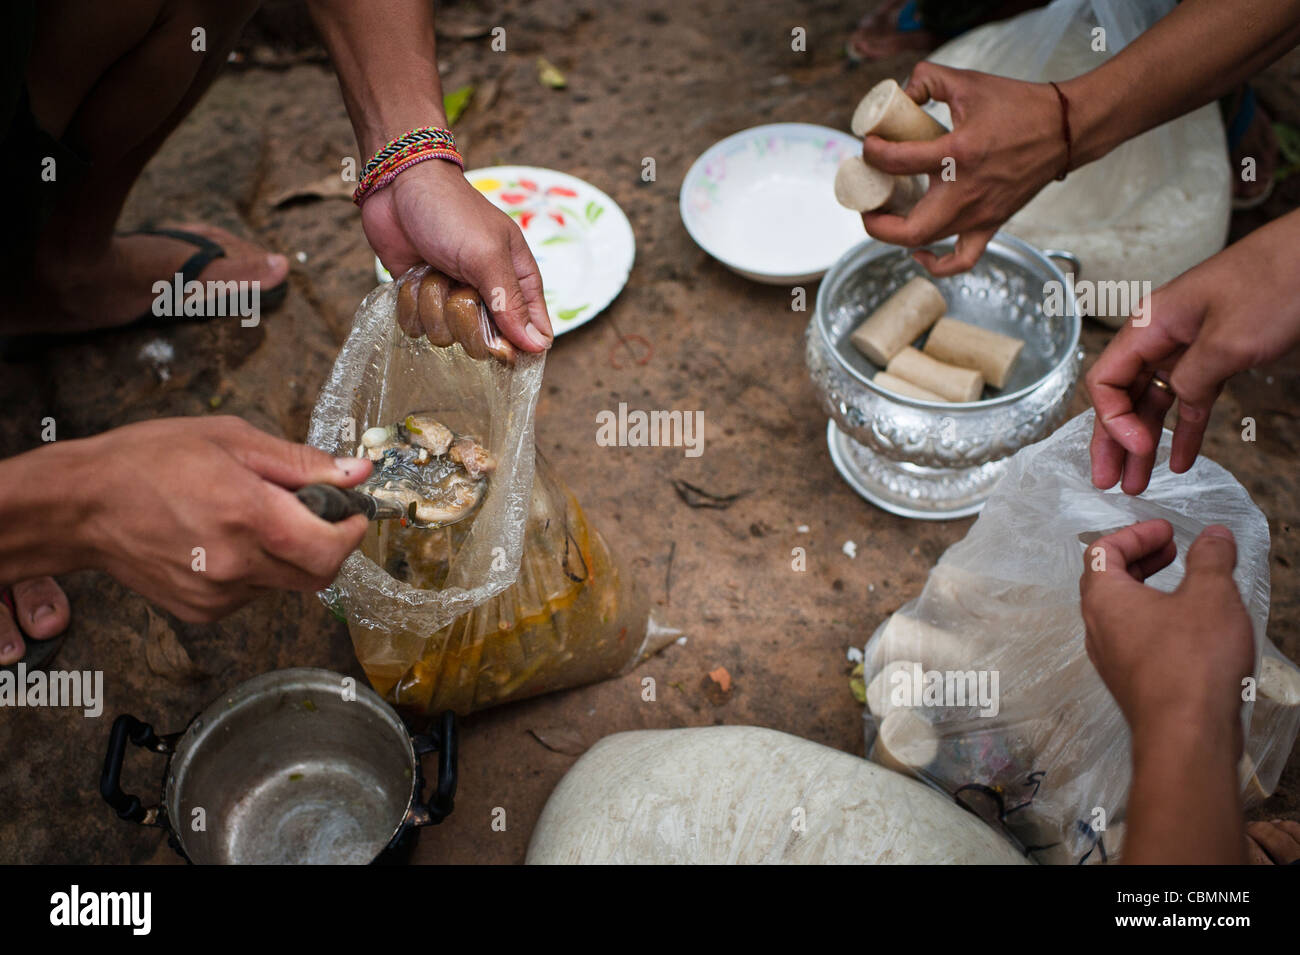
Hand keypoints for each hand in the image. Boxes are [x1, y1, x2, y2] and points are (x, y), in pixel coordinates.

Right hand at [78, 416, 371, 621]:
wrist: (81, 505)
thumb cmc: (148, 462)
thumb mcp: (231, 439)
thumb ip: (301, 462)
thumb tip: (356, 471)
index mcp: (249, 516)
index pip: (331, 548)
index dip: (353, 531)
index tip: (353, 511)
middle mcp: (237, 564)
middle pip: (318, 575)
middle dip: (329, 545)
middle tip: (316, 514)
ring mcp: (218, 594)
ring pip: (286, 584)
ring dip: (289, 555)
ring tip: (252, 518)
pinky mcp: (202, 610)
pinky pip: (253, 594)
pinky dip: (257, 570)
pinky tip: (226, 539)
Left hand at [361, 158, 552, 351]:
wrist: (398, 186)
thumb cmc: (451, 212)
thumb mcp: (487, 255)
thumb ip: (510, 303)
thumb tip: (538, 347)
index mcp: (517, 281)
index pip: (532, 334)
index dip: (515, 345)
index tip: (497, 345)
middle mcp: (488, 295)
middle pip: (484, 342)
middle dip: (464, 316)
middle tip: (457, 284)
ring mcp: (453, 298)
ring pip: (446, 336)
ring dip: (432, 302)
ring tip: (432, 269)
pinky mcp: (423, 300)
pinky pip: (417, 326)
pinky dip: (411, 301)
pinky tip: (414, 274)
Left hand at [860, 63, 1066, 275]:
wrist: (1064, 129)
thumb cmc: (1018, 105)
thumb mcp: (968, 82)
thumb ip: (927, 78)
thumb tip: (899, 94)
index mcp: (958, 154)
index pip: (898, 162)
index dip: (873, 154)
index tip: (868, 145)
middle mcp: (966, 192)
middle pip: (908, 228)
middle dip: (876, 220)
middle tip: (865, 200)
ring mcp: (980, 214)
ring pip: (928, 243)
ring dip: (896, 236)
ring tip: (883, 217)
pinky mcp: (991, 224)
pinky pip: (961, 259)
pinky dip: (937, 263)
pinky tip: (919, 252)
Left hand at [1079, 520, 1252, 736]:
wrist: (1186, 734)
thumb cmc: (1191, 663)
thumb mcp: (1211, 595)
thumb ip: (1211, 559)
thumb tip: (1213, 535)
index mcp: (1104, 599)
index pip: (1103, 550)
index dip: (1135, 534)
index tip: (1166, 531)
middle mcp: (1097, 627)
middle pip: (1107, 579)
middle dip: (1140, 558)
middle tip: (1172, 549)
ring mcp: (1110, 657)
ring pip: (1121, 611)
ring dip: (1148, 589)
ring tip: (1186, 584)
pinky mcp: (1130, 681)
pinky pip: (1134, 638)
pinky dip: (1155, 618)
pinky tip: (1188, 625)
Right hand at [1086, 211, 1299, 493]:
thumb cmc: (1276, 280)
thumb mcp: (1227, 340)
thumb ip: (1191, 378)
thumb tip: (1177, 401)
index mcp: (1150, 324)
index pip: (1105, 380)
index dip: (1114, 419)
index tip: (1142, 446)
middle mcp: (1161, 336)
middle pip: (1121, 395)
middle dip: (1114, 440)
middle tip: (1109, 481)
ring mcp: (1188, 345)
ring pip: (1153, 401)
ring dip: (1146, 442)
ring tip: (1139, 482)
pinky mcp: (1217, 354)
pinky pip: (1190, 398)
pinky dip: (1185, 429)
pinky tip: (1183, 459)